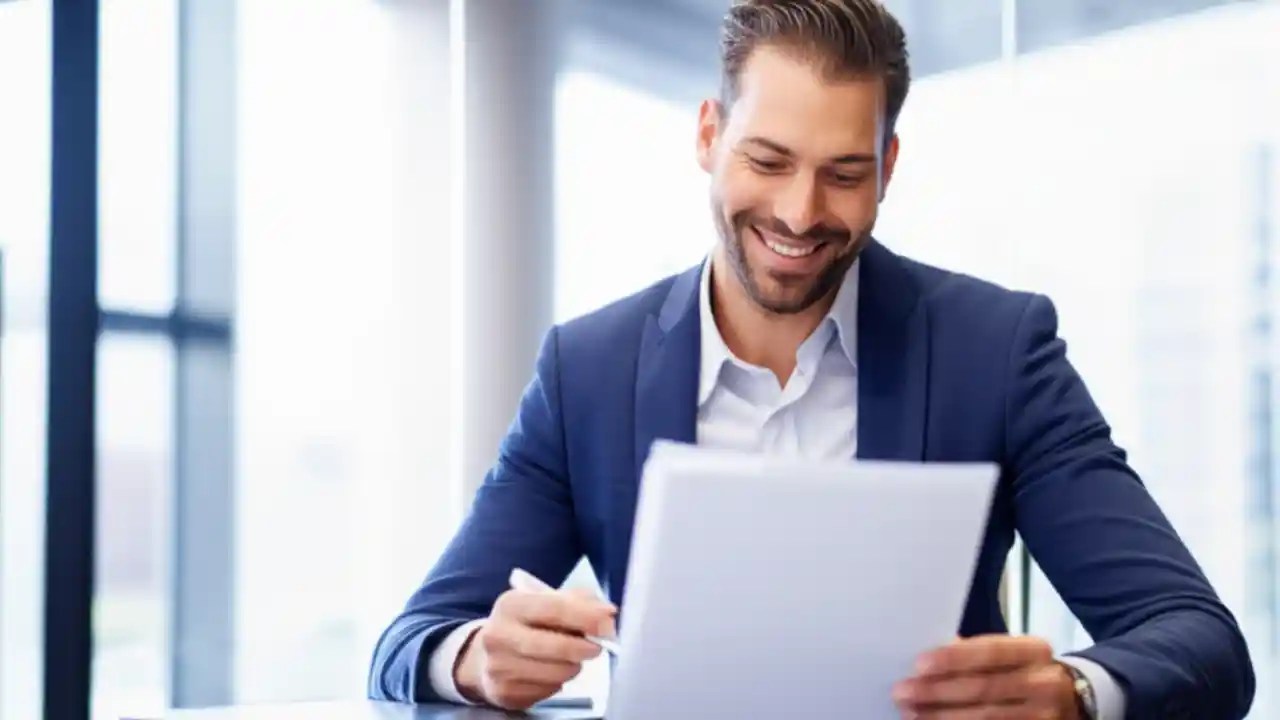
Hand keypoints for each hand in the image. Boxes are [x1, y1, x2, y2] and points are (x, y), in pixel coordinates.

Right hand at [454, 586, 616, 709]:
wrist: (484, 655)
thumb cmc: (524, 623)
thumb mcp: (543, 601)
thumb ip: (577, 602)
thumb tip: (607, 613)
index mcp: (510, 604)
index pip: (555, 608)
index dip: (586, 617)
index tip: (607, 624)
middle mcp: (499, 635)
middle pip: (555, 645)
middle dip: (583, 648)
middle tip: (596, 647)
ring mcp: (498, 666)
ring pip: (555, 672)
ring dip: (573, 667)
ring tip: (570, 659)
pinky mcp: (504, 692)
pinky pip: (548, 690)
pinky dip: (557, 682)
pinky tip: (550, 672)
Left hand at [893, 635, 1081, 718]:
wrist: (1073, 700)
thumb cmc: (1024, 670)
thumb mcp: (1011, 654)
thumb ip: (976, 654)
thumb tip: (929, 658)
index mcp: (1034, 651)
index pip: (991, 651)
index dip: (954, 658)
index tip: (919, 664)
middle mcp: (1044, 683)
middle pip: (984, 688)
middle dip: (938, 692)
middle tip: (902, 692)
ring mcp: (1044, 716)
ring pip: (987, 718)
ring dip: (942, 717)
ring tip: (911, 713)